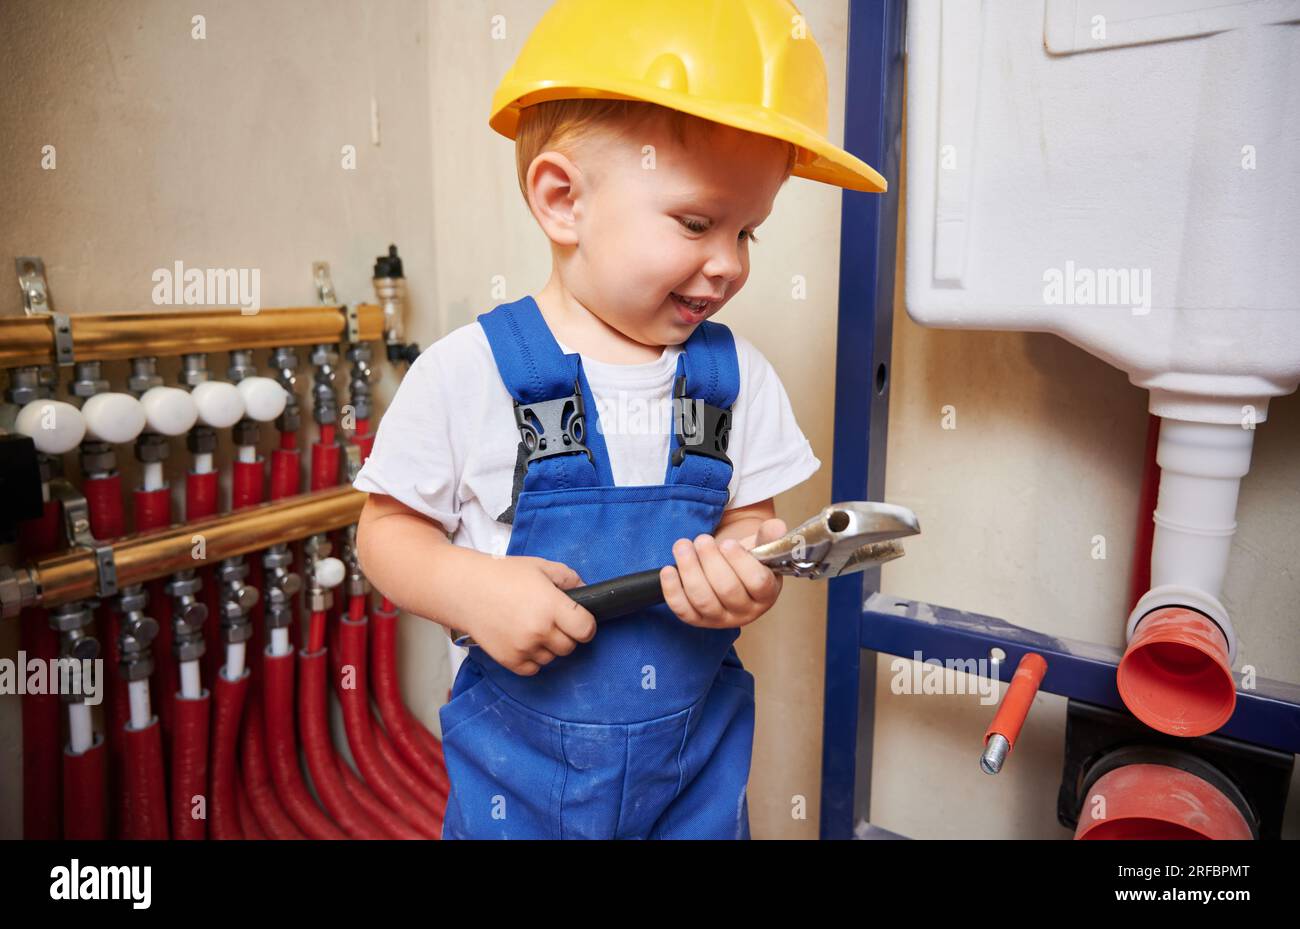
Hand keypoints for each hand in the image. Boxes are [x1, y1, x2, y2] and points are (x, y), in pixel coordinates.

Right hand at [451, 555, 595, 675]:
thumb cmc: (502, 575)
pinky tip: (523, 640)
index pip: (586, 630)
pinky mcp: (509, 660)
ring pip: (552, 658)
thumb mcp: (540, 566)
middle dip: (566, 635)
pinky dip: (532, 658)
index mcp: (551, 606)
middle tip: (552, 620)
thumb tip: (588, 590)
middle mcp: (539, 631)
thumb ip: (569, 577)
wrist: (465, 590)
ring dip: (548, 647)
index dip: (586, 625)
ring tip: (533, 627)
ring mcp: (523, 648)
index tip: (579, 620)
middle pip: (570, 646)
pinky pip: (533, 669)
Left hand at [659, 518, 787, 628]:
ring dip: (690, 570)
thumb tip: (776, 527)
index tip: (728, 543)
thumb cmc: (747, 560)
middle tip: (702, 539)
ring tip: (683, 546)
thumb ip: (770, 536)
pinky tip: (669, 570)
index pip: (757, 582)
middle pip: (727, 590)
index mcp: (766, 593)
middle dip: (710, 561)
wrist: (730, 572)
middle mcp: (745, 611)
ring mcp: (720, 619)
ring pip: (703, 600)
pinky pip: (683, 610)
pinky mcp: (698, 621)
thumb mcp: (762, 547)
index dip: (741, 562)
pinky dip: (672, 590)